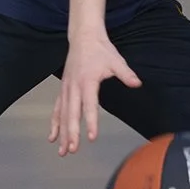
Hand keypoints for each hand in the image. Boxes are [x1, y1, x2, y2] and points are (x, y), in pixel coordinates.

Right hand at [49, 34, 140, 155]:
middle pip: (71, 113)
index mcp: (87, 81)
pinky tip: (52, 137)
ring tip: (62, 151)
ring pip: (62, 114)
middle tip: (72, 149)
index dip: (90, 121)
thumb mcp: (116, 60)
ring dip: (62, 133)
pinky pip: (57, 109)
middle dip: (71, 133)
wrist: (83, 37)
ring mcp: (66, 88)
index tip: (91, 137)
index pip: (89, 105)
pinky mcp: (63, 89)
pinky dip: (55, 123)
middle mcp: (74, 86)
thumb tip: (137, 83)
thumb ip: (126, 74)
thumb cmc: (100, 50)